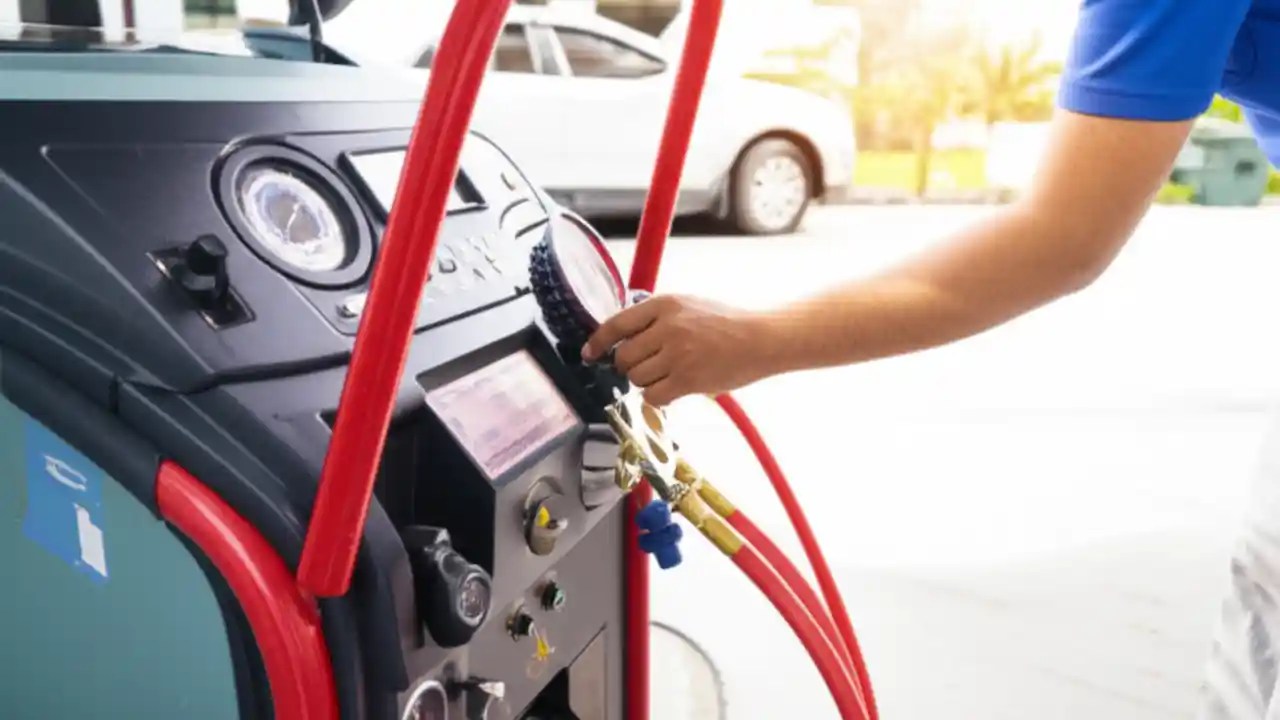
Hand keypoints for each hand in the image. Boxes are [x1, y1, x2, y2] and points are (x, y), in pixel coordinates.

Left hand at [581, 294, 773, 405]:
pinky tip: (673, 389)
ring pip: (636, 378)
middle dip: (630, 366)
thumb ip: (657, 318)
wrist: (762, 338)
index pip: (616, 324)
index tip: (590, 353)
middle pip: (623, 357)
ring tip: (669, 374)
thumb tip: (623, 338)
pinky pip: (653, 396)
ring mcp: (676, 354)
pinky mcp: (687, 379)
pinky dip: (658, 396)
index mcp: (664, 303)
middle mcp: (666, 327)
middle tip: (649, 366)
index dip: (598, 342)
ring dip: (646, 381)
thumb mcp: (689, 305)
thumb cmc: (728, 322)